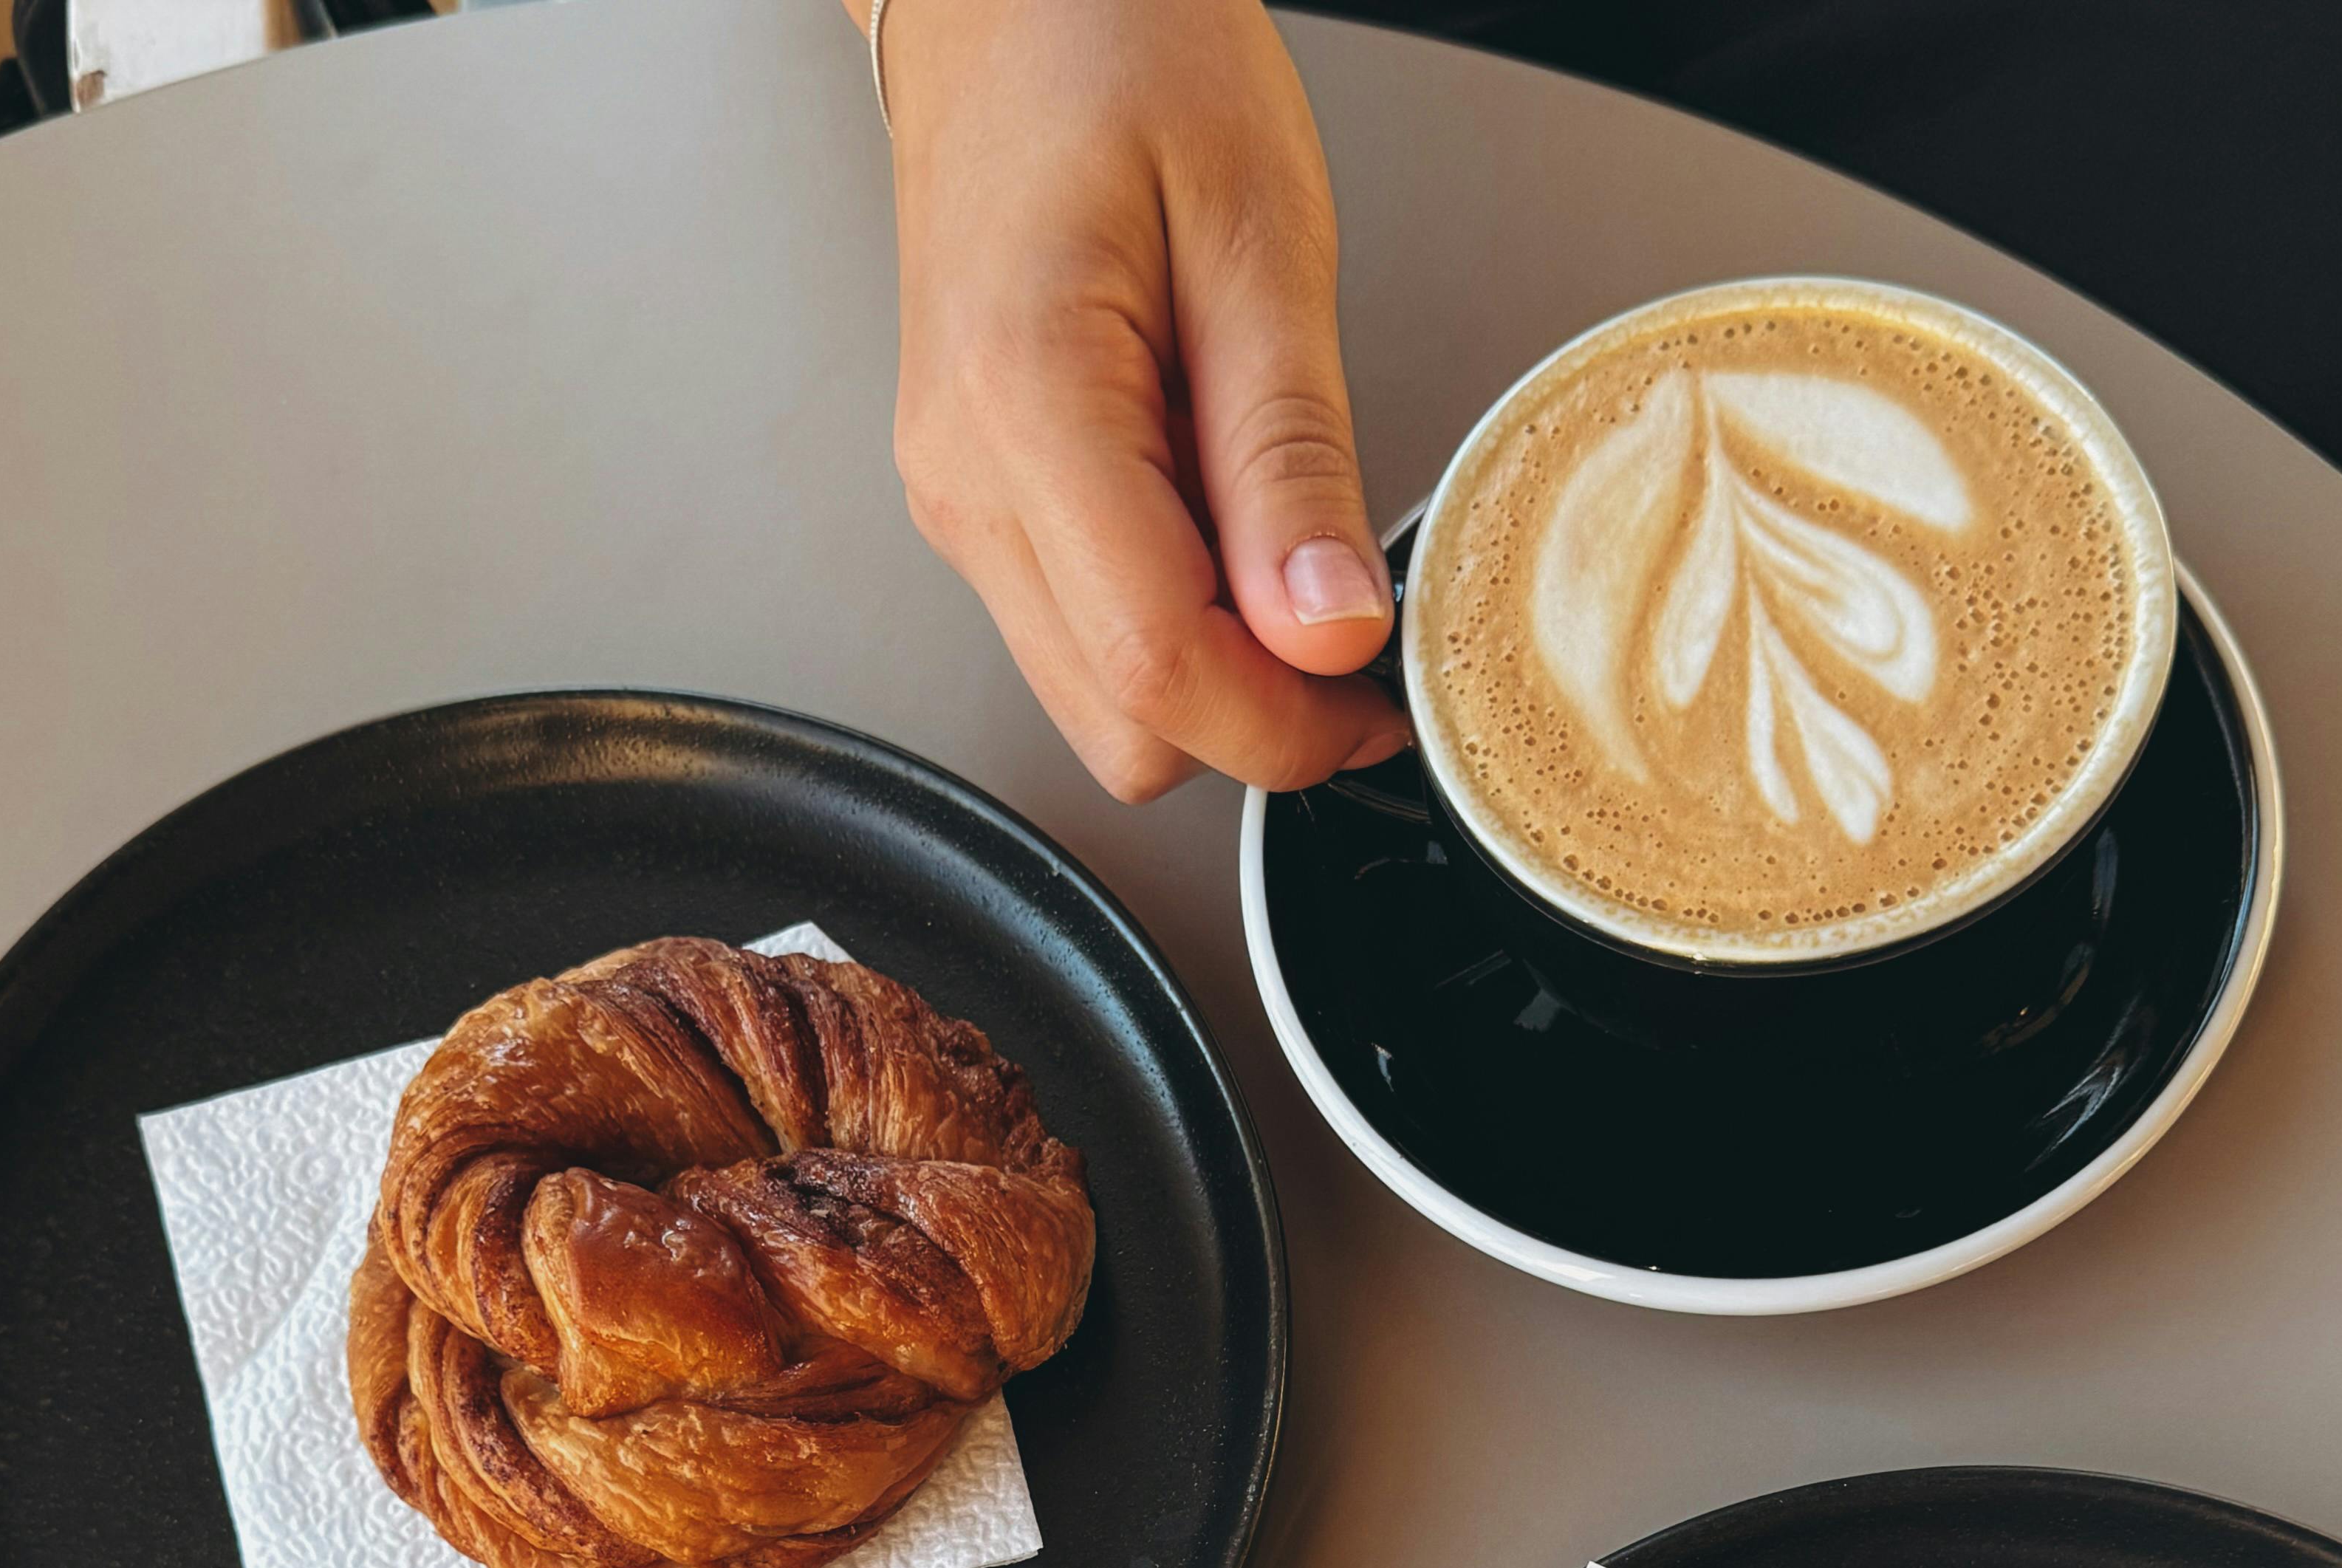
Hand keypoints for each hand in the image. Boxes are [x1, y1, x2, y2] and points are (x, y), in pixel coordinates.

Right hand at [854, 0, 1410, 800]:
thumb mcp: (1259, 237)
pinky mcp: (978, 504)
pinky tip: (1218, 518)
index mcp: (1023, 406)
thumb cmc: (1119, 54)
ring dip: (1212, 673)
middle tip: (1352, 627)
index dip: (1289, 723)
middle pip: (1121, 727)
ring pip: (1098, 703)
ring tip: (1279, 540)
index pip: (1159, 668)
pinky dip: (1172, 623)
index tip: (1382, 699)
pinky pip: (1082, 634)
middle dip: (1254, 717)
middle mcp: (965, 483)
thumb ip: (1290, 456)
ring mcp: (959, 504)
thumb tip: (1331, 634)